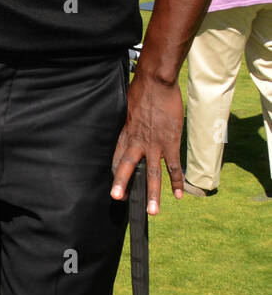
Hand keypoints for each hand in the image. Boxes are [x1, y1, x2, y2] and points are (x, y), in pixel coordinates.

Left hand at [110, 70, 183, 213]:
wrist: (156, 83)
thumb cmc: (141, 91)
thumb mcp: (127, 109)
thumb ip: (128, 123)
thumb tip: (129, 128)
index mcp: (125, 134)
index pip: (118, 158)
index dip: (117, 173)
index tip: (115, 185)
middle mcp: (137, 141)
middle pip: (128, 167)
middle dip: (123, 185)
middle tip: (119, 200)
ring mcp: (154, 144)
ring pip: (152, 173)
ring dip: (152, 194)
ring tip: (152, 211)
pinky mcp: (170, 142)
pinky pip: (173, 166)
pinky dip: (177, 181)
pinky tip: (179, 195)